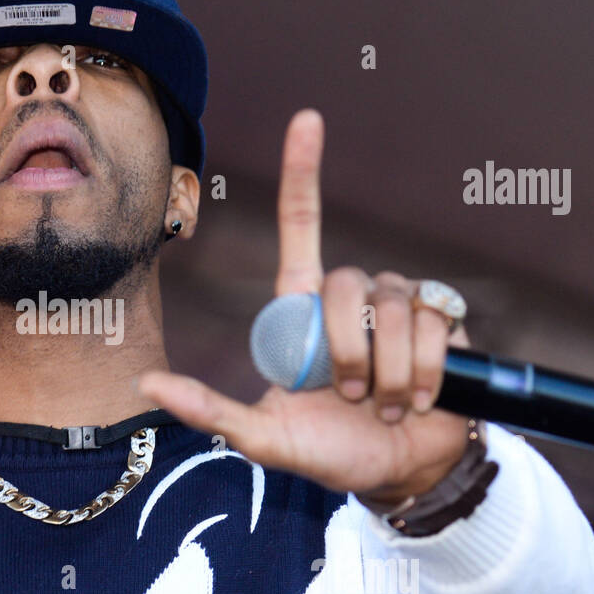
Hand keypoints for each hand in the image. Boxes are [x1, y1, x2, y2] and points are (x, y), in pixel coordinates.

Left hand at [138, 109, 469, 499]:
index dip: (303, 171)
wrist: (402, 474)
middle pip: (344, 282)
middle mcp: (351, 297)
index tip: (308, 118)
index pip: (301, 224)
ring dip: (387, 369)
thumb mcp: (264, 438)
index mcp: (302, 309)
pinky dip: (425, 372)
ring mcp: (400, 307)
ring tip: (384, 405)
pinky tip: (421, 400)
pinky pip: (436, 325)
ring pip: (393, 306)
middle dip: (345, 350)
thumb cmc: (329, 452)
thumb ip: (210, 411)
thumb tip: (148, 383)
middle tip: (348, 398)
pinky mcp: (445, 323)